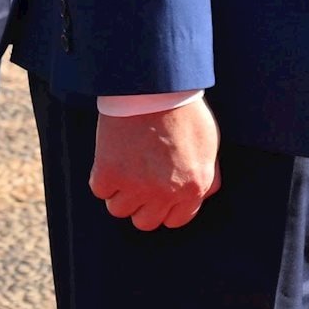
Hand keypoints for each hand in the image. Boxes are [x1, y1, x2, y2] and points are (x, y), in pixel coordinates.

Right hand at [90, 100, 220, 230]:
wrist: (152, 86)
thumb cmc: (183, 110)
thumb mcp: (209, 146)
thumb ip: (206, 176)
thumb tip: (200, 193)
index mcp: (193, 188)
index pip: (174, 221)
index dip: (164, 207)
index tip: (155, 195)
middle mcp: (165, 193)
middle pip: (144, 222)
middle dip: (140, 204)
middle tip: (136, 182)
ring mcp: (135, 185)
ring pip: (118, 210)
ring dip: (119, 192)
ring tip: (122, 168)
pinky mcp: (109, 172)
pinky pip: (99, 190)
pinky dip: (102, 177)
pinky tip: (110, 158)